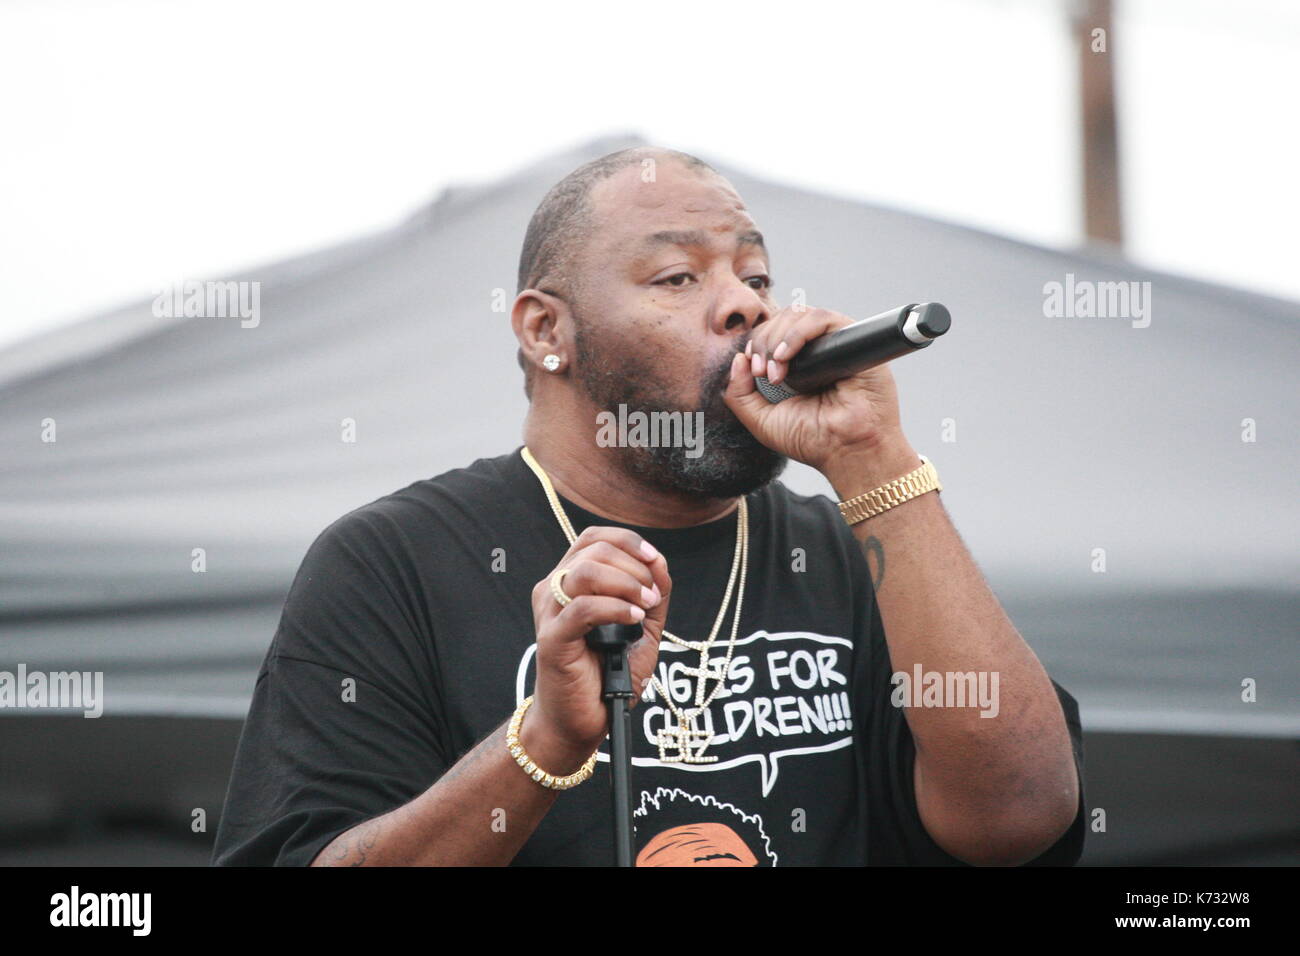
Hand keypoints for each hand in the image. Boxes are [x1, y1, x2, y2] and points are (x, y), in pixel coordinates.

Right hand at [526, 527, 671, 772]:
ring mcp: (550, 614)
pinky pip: (583, 608)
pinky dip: (615, 608)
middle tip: (652, 596)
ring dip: (625, 584)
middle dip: (633, 566)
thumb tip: (659, 562)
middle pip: (593, 550)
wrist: (580, 719)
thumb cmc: (605, 673)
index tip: (654, 559)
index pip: (594, 538)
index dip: (627, 540)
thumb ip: (652, 595)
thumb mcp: (640, 628)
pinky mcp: (552, 639)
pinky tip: (632, 620)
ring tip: (643, 607)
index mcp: (571, 581)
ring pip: (584, 572)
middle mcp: (554, 591)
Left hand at [722, 304, 906, 471]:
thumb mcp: (761, 420)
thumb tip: (737, 358)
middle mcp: (816, 349)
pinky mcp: (853, 341)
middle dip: (763, 342)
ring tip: (775, 370)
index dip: (756, 344)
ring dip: (777, 338)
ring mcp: (834, 343)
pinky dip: (797, 333)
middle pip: (781, 319)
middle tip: (762, 373)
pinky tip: (786, 357)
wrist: (848, 451)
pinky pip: (822, 319)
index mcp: (797, 363)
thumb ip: (739, 394)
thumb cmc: (812, 439)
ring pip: (799, 314)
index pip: (770, 332)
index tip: (753, 371)